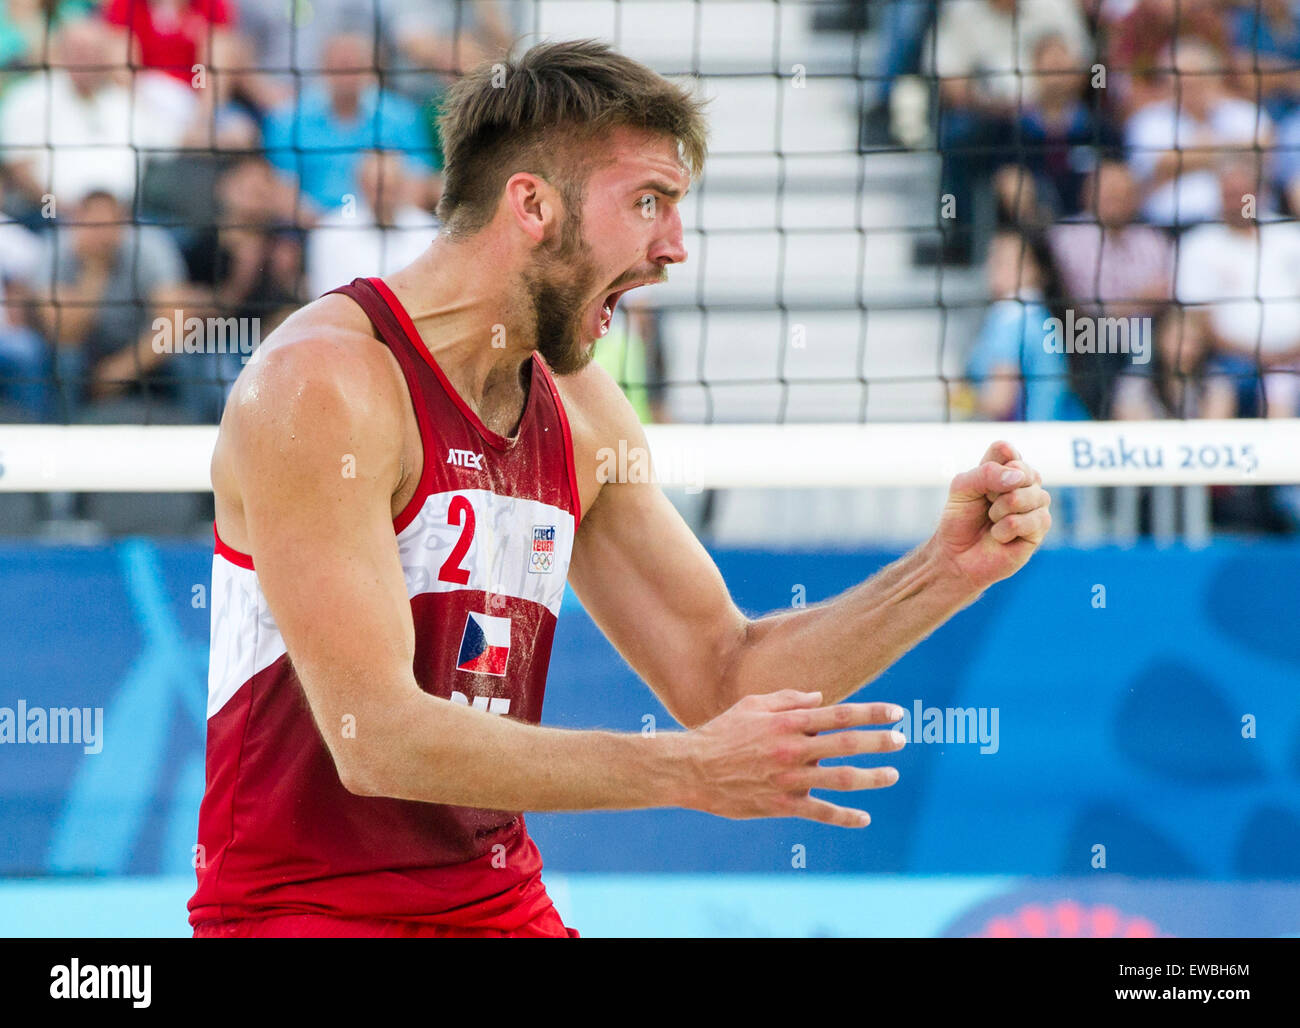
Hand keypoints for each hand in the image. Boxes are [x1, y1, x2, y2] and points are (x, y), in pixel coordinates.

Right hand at [682, 689, 904, 826]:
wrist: (692, 769)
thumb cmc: (722, 732)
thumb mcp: (752, 705)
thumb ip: (788, 699)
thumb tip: (820, 698)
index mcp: (787, 722)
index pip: (839, 714)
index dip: (871, 713)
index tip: (896, 712)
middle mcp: (792, 749)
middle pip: (847, 744)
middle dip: (879, 742)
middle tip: (901, 740)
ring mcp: (788, 779)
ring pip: (840, 779)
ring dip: (871, 777)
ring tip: (892, 775)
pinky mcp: (781, 805)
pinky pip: (820, 812)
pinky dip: (845, 816)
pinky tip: (864, 817)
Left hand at [932, 440, 1050, 592]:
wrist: (956, 556)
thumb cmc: (960, 520)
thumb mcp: (962, 488)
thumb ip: (986, 474)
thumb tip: (1018, 478)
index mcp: (1005, 469)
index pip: (1005, 450)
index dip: (991, 465)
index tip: (979, 484)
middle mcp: (1025, 484)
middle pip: (1020, 470)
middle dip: (993, 492)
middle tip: (985, 506)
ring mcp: (1036, 505)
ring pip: (1026, 496)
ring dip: (999, 511)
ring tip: (992, 521)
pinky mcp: (1040, 528)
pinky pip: (1030, 520)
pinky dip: (1005, 529)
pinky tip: (1000, 536)